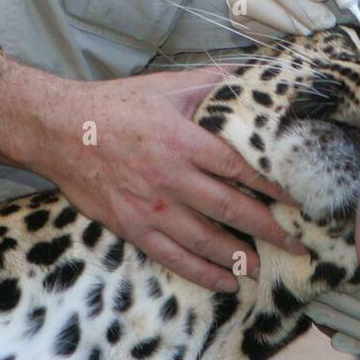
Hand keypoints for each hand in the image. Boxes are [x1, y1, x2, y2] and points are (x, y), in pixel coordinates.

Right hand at [26, 64, 308, 293]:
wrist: (61, 130)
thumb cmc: (117, 105)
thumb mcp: (167, 85)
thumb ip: (212, 84)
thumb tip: (252, 75)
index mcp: (184, 141)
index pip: (240, 168)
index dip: (272, 187)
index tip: (297, 200)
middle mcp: (171, 178)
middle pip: (231, 210)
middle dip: (269, 229)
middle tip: (297, 244)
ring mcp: (151, 207)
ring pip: (205, 240)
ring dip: (240, 258)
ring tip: (267, 267)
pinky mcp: (132, 227)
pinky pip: (172, 257)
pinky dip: (202, 273)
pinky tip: (225, 284)